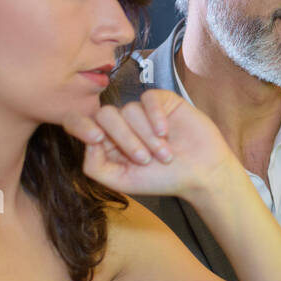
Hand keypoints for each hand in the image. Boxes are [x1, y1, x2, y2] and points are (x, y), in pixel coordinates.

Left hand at [61, 89, 237, 200]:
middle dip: (125, 139)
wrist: (201, 173)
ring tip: (165, 154)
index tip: (97, 138)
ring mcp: (141, 111)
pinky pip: (148, 99)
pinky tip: (166, 132)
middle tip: (145, 159)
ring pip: (129, 109)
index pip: (79, 122)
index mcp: (106, 142)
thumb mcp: (122, 181)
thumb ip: (95, 166)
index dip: (80, 125)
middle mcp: (121, 124)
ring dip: (147, 136)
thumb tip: (87, 141)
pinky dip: (155, 117)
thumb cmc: (162, 179)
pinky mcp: (161, 101)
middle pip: (105, 115)